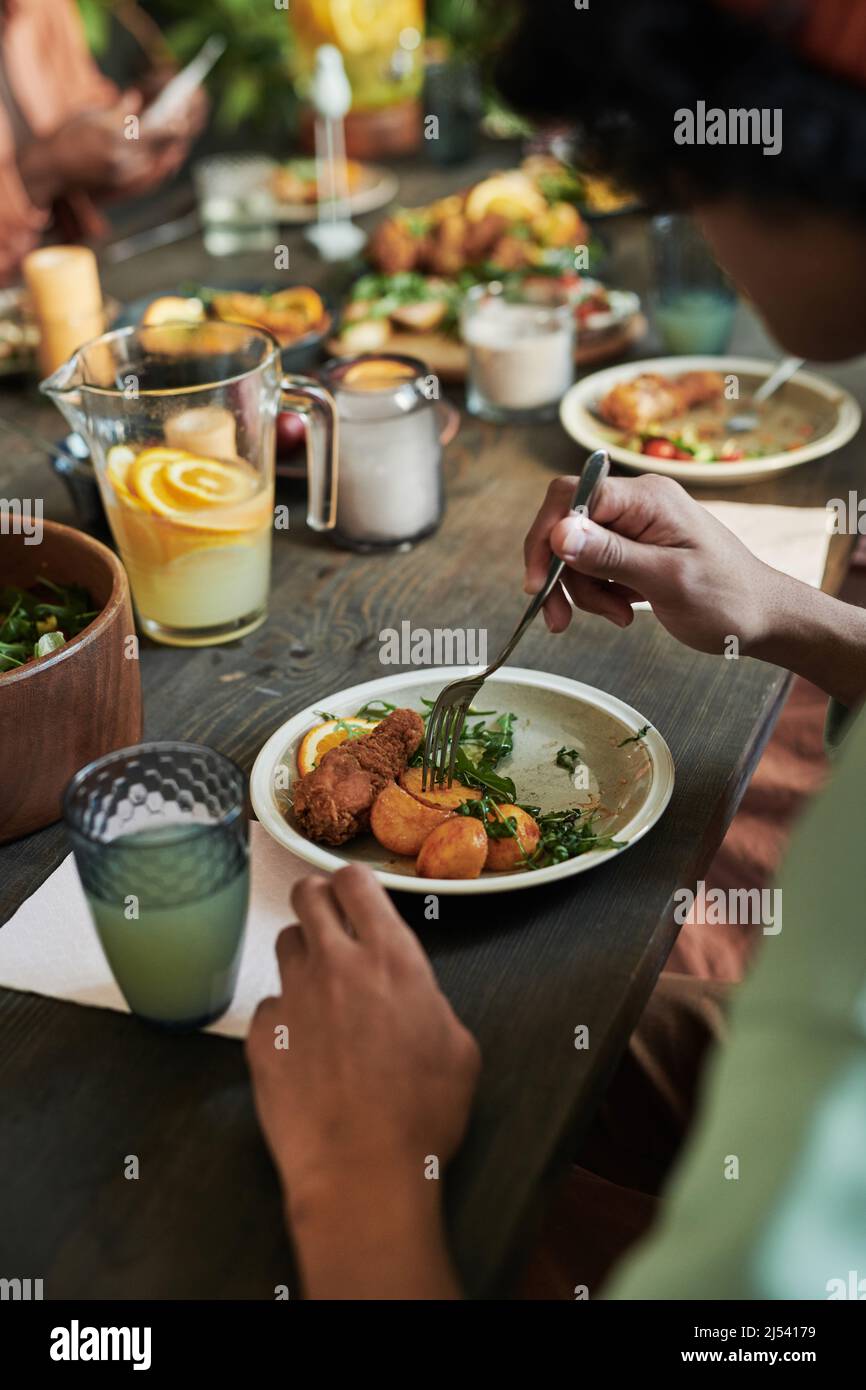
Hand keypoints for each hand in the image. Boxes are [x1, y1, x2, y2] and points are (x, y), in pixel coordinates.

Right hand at [19, 86, 204, 205]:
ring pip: (155, 163)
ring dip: (167, 151)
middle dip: (172, 138)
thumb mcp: (91, 115)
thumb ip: (118, 110)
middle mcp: (122, 158)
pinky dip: (156, 163)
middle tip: (183, 125)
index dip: (173, 127)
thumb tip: (136, 97)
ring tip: (175, 139)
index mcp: (116, 136)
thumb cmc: (69, 135)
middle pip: (159, 149)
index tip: (184, 120)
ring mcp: (123, 173)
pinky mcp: (122, 183)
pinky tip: (163, 155)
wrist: (54, 167)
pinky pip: (147, 173)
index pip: (155, 132)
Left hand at [246, 865, 478, 1296]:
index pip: (358, 882)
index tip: (356, 893)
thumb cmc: (423, 1115)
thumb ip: (430, 1003)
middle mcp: (337, 965)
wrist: (362, 1171)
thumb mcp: (459, 1050)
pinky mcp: (263, 1036)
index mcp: (392, 959)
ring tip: (319, 985)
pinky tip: (302, 1044)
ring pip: (285, 943)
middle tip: (327, 917)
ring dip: (302, 953)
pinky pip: (268, 1006)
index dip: (355, 882)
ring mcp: (294, 997)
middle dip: (317, 898)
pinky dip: (283, 1016)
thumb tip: (415, 998)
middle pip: (308, 895)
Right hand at [524, 470, 865, 707]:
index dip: (545, 537)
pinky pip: (595, 564)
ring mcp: (636, 524)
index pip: (572, 496)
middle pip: (567, 525)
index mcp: (647, 498)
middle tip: (560, 620)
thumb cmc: (728, 599)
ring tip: (619, 616)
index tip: (539, 584)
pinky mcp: (636, 547)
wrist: (763, 618)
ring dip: (585, 591)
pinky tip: (624, 611)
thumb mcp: (667, 580)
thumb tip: (559, 532)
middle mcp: (637, 503)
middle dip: (560, 573)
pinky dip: (598, 593)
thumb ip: (612, 555)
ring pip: (577, 551)